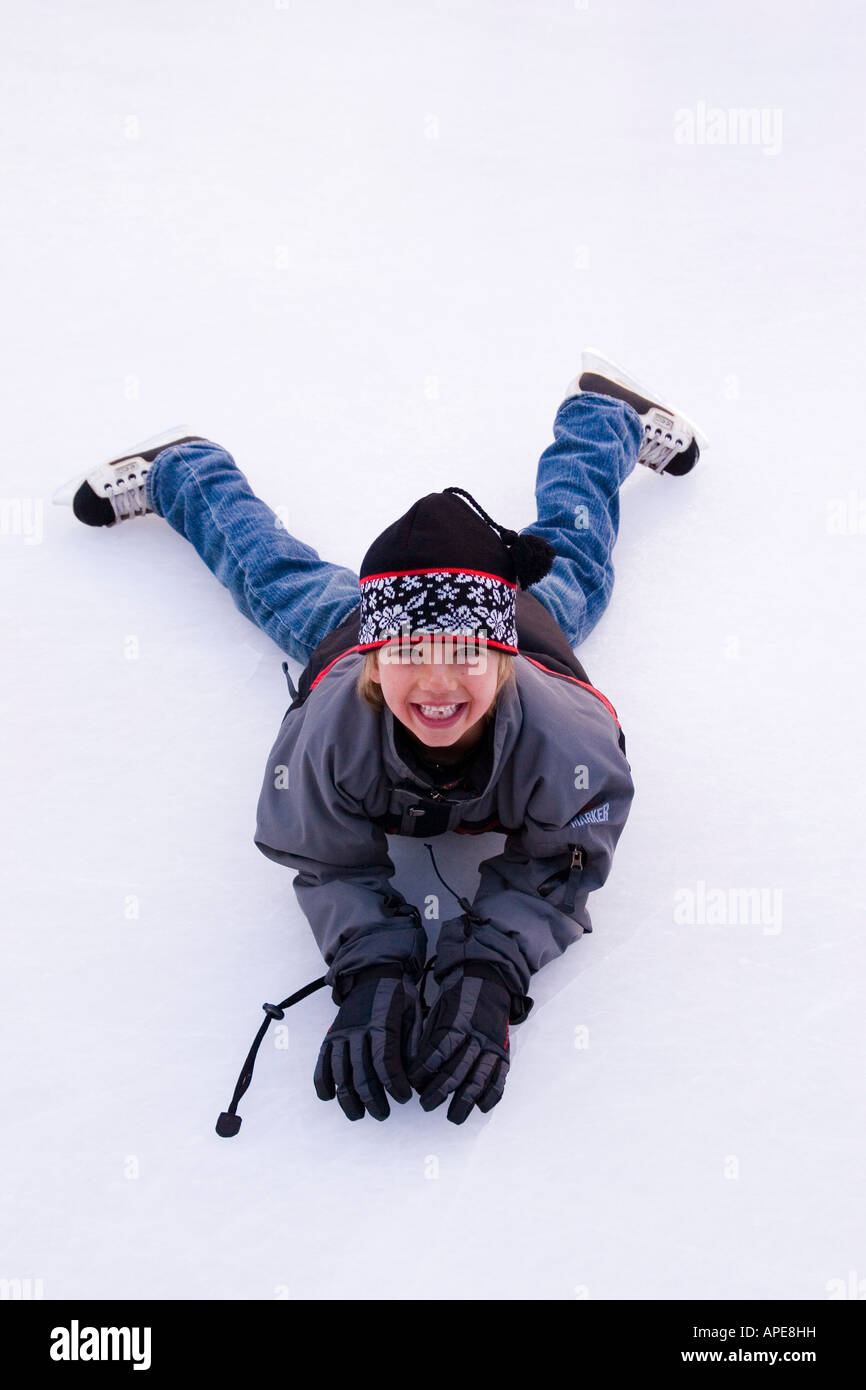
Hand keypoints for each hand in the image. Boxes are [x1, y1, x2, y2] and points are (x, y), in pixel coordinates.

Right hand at [314, 964, 422, 1120]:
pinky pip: (322, 1062)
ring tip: (359, 1114)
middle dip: (373, 1100)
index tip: (403, 1097)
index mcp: (380, 1023)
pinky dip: (323, 1082)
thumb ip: (413, 1042)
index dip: (394, 1084)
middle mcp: (357, 1030)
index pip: (385, 1062)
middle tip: (383, 1113)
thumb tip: (414, 1074)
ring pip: (340, 1073)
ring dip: (348, 1098)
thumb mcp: (414, 1012)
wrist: (372, 974)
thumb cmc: (398, 995)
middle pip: (361, 1074)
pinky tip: (330, 1096)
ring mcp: (340, 1033)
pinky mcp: (330, 1036)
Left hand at [408, 962, 511, 1123]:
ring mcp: (493, 1046)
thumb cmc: (459, 996)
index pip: (437, 1051)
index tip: (412, 1082)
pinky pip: (500, 1079)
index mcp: (458, 1021)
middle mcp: (477, 1036)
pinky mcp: (504, 1053)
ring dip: (465, 1101)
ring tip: (453, 1117)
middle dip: (439, 1092)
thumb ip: (430, 1037)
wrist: (489, 981)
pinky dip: (491, 1096)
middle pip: (456, 1070)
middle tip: (426, 1105)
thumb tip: (414, 1066)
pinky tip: (481, 1107)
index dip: (423, 1070)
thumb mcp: (439, 1009)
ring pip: (479, 1080)